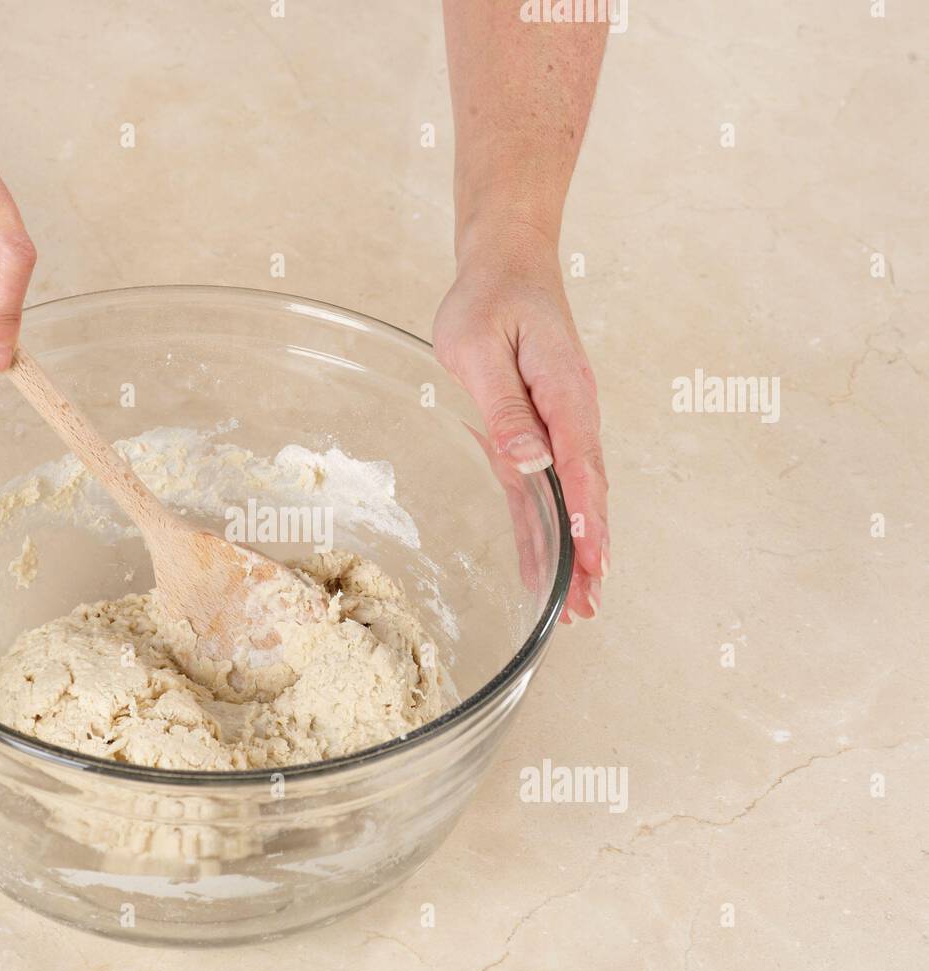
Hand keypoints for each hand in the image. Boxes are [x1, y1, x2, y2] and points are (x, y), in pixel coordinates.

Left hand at [433, 225, 607, 622]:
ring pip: (575, 495)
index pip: (580, 464)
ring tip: (579, 604)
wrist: (508, 264)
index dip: (585, 517)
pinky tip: (551, 562)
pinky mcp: (545, 428)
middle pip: (588, 492)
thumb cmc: (489, 299)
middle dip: (589, 551)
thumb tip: (532, 458)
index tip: (590, 560)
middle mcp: (573, 413)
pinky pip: (551, 484)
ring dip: (577, 549)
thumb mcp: (480, 347)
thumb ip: (505, 405)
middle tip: (586, 606)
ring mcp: (563, 423)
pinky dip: (554, 525)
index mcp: (563, 391)